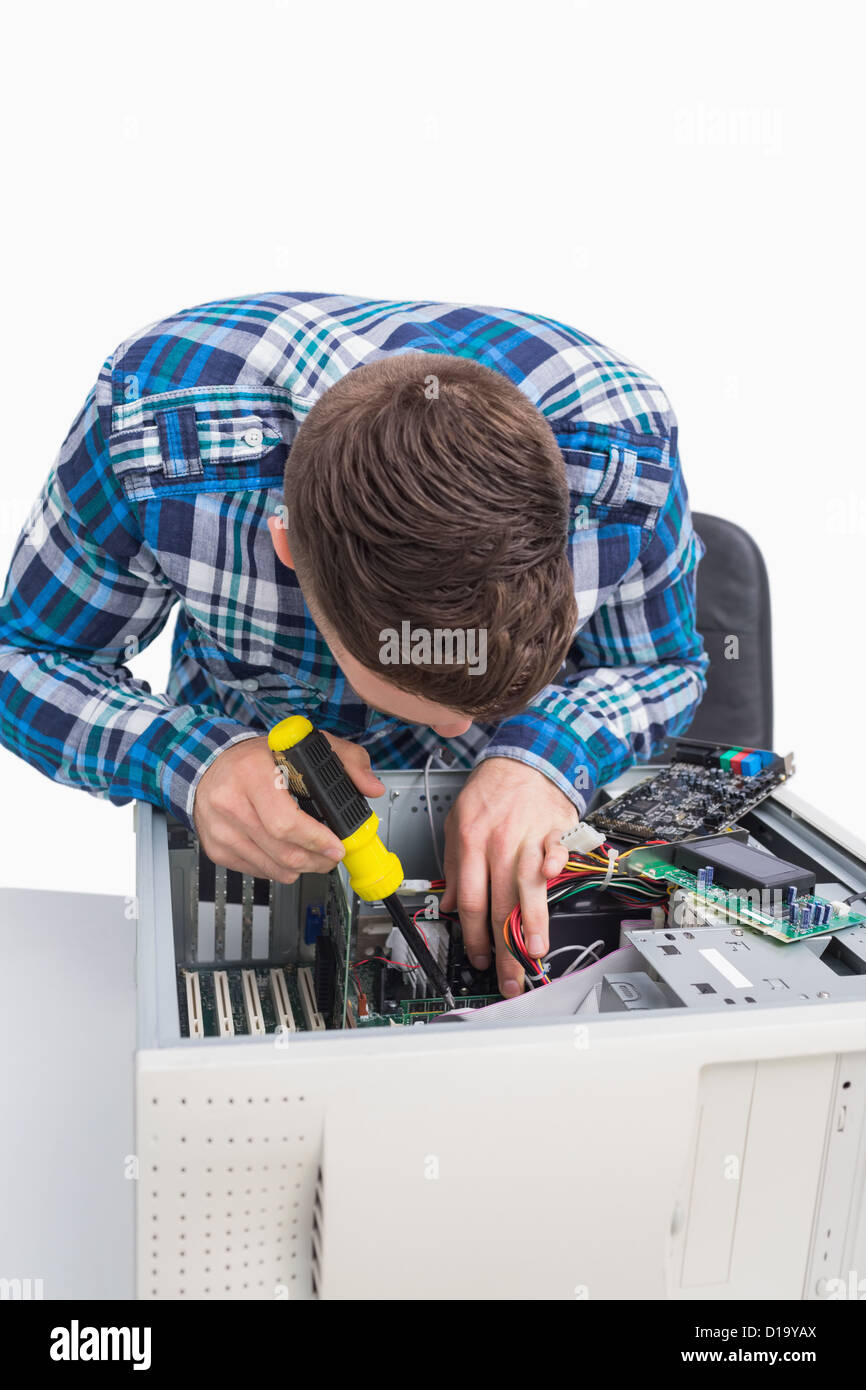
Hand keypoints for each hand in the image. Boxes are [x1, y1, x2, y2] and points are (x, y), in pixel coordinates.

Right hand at [193, 732, 384, 882]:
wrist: (211, 766)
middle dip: (316, 859)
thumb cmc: (258, 758)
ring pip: (271, 867)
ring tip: (313, 856)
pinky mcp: (216, 847)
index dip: (317, 840)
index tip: (337, 846)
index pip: (286, 821)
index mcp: (252, 771)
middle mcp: (230, 800)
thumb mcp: (305, 747)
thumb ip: (347, 761)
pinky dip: (278, 868)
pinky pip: (257, 871)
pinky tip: (285, 852)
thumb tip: (371, 786)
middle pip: (282, 850)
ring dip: (300, 868)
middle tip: (332, 856)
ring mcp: (220, 828)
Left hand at [439, 758, 578, 996]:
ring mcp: (528, 838)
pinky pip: (557, 849)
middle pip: (500, 905)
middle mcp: (498, 845)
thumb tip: (452, 905)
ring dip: (533, 922)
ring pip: (529, 886)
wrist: (526, 759)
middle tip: (510, 977)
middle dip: (505, 948)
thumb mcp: (457, 823)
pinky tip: (556, 877)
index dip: (474, 937)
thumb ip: (454, 867)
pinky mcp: (555, 830)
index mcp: (470, 846)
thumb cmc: (491, 792)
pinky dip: (557, 862)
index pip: (471, 902)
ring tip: (535, 952)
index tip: (480, 959)